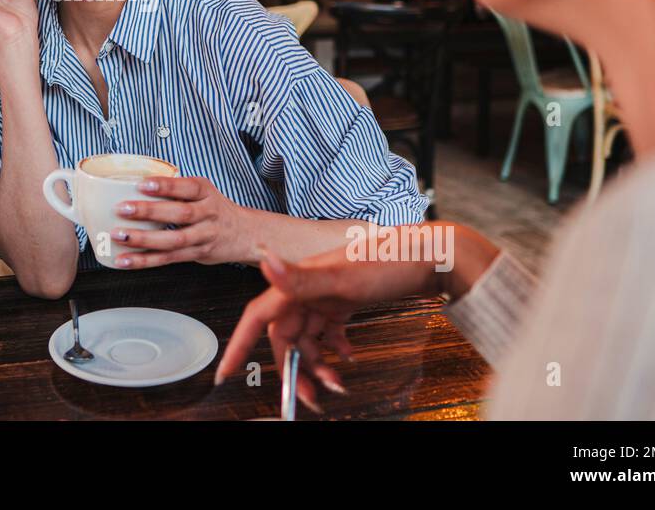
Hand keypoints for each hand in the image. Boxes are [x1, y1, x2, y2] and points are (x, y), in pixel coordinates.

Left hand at [110, 176, 247, 268]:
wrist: (245, 234)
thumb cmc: (214, 209)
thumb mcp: (203, 192)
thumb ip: (177, 189)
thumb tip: (133, 184)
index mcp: (207, 193)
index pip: (187, 187)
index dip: (165, 186)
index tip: (142, 184)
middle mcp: (208, 214)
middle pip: (180, 213)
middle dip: (149, 211)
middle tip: (123, 208)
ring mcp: (204, 236)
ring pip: (174, 240)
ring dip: (143, 239)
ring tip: (120, 236)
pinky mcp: (197, 254)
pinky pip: (169, 259)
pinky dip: (145, 260)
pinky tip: (126, 259)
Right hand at [214, 245, 439, 409]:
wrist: (429, 257)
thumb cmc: (388, 261)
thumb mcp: (342, 276)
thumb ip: (299, 277)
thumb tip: (264, 259)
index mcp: (297, 282)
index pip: (257, 318)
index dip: (239, 345)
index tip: (226, 371)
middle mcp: (306, 289)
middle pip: (286, 337)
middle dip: (294, 369)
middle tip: (308, 397)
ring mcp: (325, 296)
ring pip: (308, 339)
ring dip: (318, 364)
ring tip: (336, 384)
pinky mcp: (342, 302)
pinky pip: (328, 332)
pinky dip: (335, 348)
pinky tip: (349, 356)